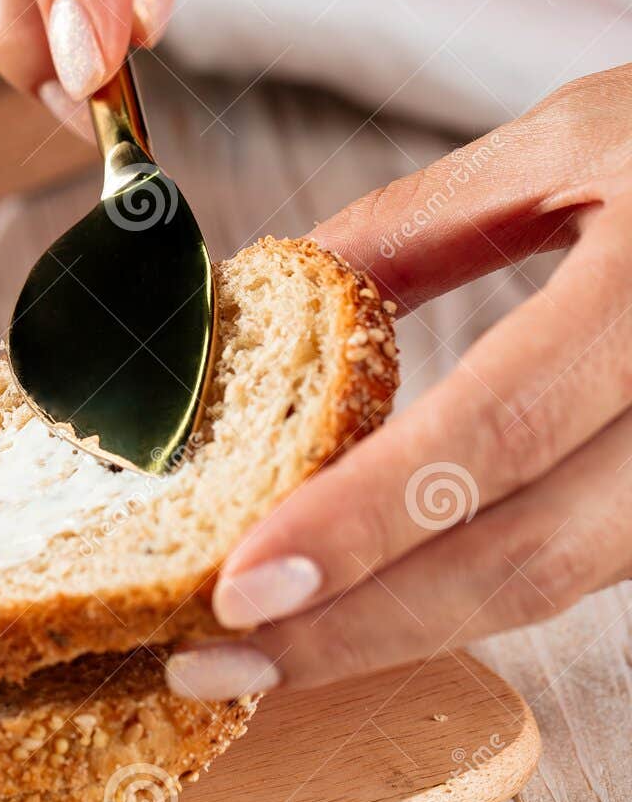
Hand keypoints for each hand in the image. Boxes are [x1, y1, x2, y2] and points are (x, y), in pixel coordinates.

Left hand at [167, 67, 631, 698]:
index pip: (495, 430)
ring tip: (271, 648)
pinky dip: (468, 592)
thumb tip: (267, 292)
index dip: (363, 522)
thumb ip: (418, 223)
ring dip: (402, 626)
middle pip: (531, 558)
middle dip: (358, 627)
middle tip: (214, 658)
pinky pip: (587, 564)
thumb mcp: (570, 143)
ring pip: (560, 584)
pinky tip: (376, 600)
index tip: (238, 587)